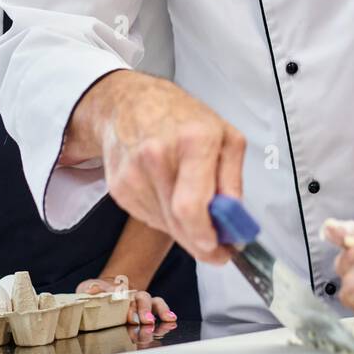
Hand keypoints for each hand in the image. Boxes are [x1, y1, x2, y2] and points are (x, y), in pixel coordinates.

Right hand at [68, 72, 244, 262]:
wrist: (131, 103)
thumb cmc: (183, 118)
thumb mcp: (226, 136)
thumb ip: (233, 181)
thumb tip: (234, 223)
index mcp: (194, 140)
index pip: (192, 207)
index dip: (205, 237)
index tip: (220, 249)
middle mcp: (158, 156)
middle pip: (178, 223)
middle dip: (200, 240)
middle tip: (215, 245)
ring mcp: (132, 173)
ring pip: (164, 225)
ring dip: (182, 226)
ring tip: (189, 199)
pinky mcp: (118, 188)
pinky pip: (149, 218)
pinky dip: (164, 216)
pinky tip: (168, 193)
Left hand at [75, 275, 176, 324]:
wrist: (103, 292)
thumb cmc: (95, 292)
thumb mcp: (87, 288)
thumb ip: (91, 288)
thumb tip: (93, 289)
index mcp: (117, 292)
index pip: (123, 296)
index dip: (127, 305)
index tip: (128, 314)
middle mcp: (131, 296)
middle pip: (141, 299)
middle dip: (144, 310)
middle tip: (145, 321)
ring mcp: (139, 302)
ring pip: (152, 302)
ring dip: (158, 311)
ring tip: (166, 319)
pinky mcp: (145, 309)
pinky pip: (158, 307)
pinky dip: (166, 312)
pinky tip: (172, 318)